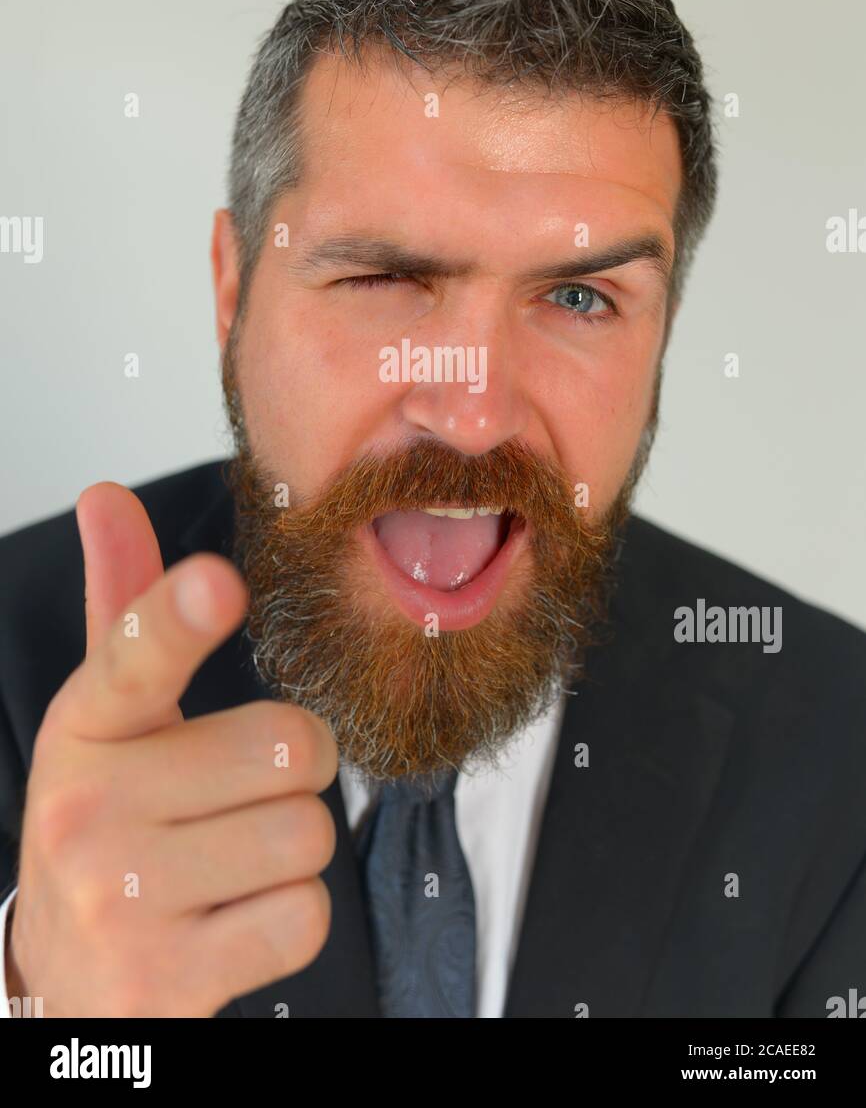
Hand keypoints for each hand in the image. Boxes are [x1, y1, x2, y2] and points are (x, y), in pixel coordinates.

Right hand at [6, 481, 337, 1016]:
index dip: (179, 617)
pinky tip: (230, 922)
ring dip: (292, 848)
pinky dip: (287, 919)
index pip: (133, 655)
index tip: (217, 586)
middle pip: (290, 745)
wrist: (70, 976)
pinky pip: (301, 915)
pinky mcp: (162, 981)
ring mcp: (118, 901)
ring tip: (229, 862)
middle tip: (237, 796)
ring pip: (306, 832)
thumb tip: (107, 495)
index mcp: (83, 727)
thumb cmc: (111, 821)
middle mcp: (86, 809)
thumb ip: (127, 612)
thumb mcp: (109, 719)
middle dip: (293, 771)